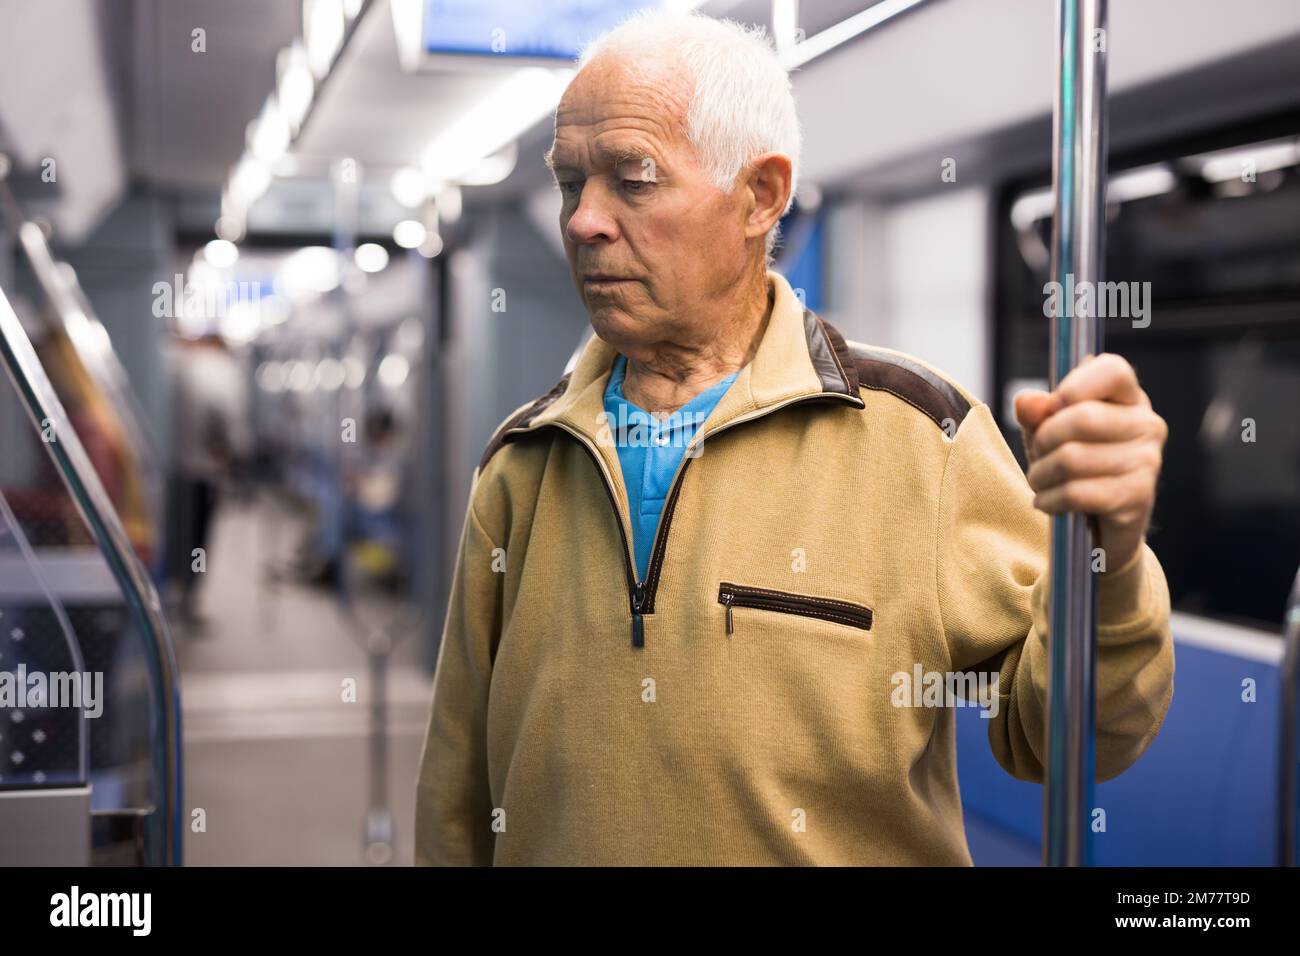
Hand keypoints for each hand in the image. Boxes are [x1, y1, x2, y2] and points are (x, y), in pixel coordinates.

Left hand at [1014, 353, 1166, 570]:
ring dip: (1040, 475)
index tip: (1052, 409)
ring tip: (1040, 482)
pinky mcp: (1138, 498)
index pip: (1111, 370)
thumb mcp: (1048, 434)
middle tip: (1037, 456)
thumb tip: (1029, 401)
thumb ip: (1036, 413)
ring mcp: (1147, 461)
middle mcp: (1147, 425)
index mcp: (1128, 398)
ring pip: (1072, 458)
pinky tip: (1047, 502)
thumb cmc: (1074, 468)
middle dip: (1043, 440)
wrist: (1099, 526)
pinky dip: (1049, 500)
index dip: (1072, 387)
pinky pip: (1077, 492)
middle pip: (1081, 417)